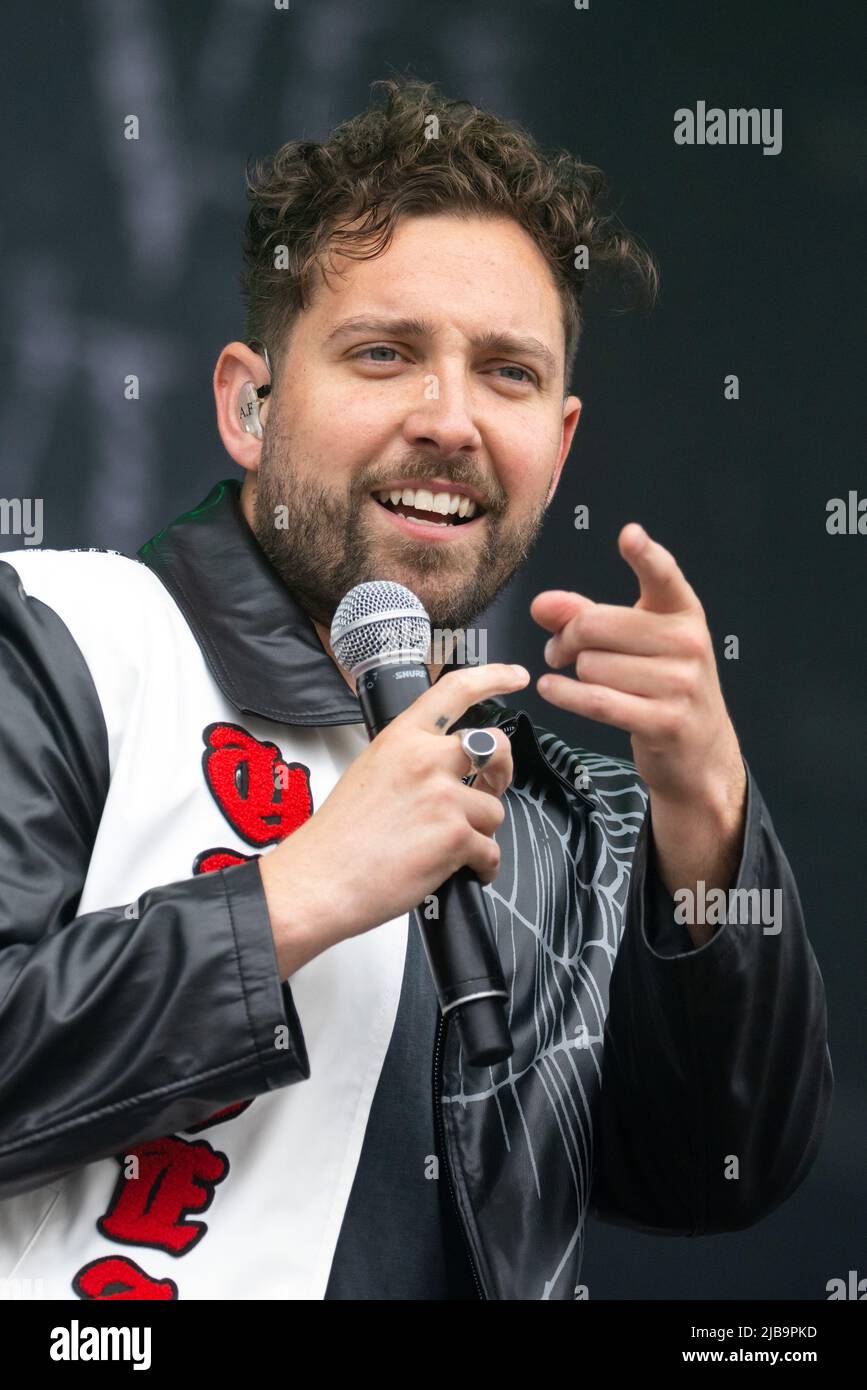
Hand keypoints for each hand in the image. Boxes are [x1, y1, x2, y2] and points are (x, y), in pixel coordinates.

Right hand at [260, 662, 530, 976]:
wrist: (319, 880)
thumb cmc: (337, 837)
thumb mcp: (369, 772)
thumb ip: (410, 760)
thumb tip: (444, 770)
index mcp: (402, 738)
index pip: (457, 689)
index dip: (494, 677)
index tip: (515, 676)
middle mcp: (426, 760)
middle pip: (495, 746)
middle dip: (502, 770)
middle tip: (492, 786)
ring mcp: (444, 797)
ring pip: (494, 809)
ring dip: (479, 832)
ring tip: (447, 847)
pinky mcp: (456, 836)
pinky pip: (491, 850)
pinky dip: (480, 866)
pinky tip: (458, 870)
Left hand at [530, 524, 746, 904]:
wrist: (700, 751)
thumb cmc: (661, 686)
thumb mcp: (634, 644)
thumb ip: (586, 615)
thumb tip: (543, 605)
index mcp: (684, 613)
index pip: (663, 576)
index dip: (645, 555)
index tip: (629, 536)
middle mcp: (688, 643)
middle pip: (596, 625)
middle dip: (567, 638)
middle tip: (560, 649)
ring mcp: (681, 684)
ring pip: (592, 666)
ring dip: (572, 673)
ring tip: (574, 676)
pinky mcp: (665, 721)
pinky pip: (597, 701)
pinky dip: (565, 694)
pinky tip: (551, 688)